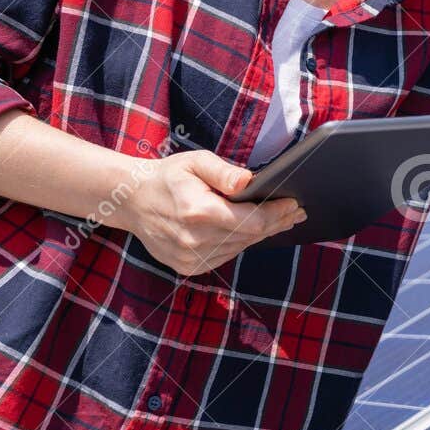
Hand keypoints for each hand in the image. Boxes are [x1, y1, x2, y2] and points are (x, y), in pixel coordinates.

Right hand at [104, 149, 306, 277]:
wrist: (133, 201)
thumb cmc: (168, 177)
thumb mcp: (195, 162)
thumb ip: (223, 172)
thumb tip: (249, 182)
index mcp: (199, 213)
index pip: (253, 221)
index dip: (278, 213)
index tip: (295, 203)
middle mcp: (195, 241)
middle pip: (251, 236)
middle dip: (277, 222)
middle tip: (297, 211)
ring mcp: (191, 259)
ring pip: (241, 248)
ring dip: (262, 234)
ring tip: (282, 220)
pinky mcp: (188, 267)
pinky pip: (226, 256)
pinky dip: (241, 243)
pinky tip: (253, 231)